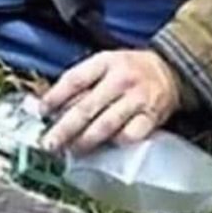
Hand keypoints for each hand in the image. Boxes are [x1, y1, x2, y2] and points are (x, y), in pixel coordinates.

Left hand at [38, 49, 180, 153]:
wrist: (171, 71)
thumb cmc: (130, 70)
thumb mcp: (104, 65)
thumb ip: (77, 83)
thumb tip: (43, 104)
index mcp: (106, 62)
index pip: (75, 79)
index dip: (54, 97)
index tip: (40, 112)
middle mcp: (121, 79)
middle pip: (87, 107)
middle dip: (65, 128)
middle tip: (49, 143)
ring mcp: (138, 98)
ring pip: (106, 124)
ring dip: (85, 141)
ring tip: (70, 151)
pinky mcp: (152, 116)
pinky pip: (130, 135)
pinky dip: (115, 143)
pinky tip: (105, 148)